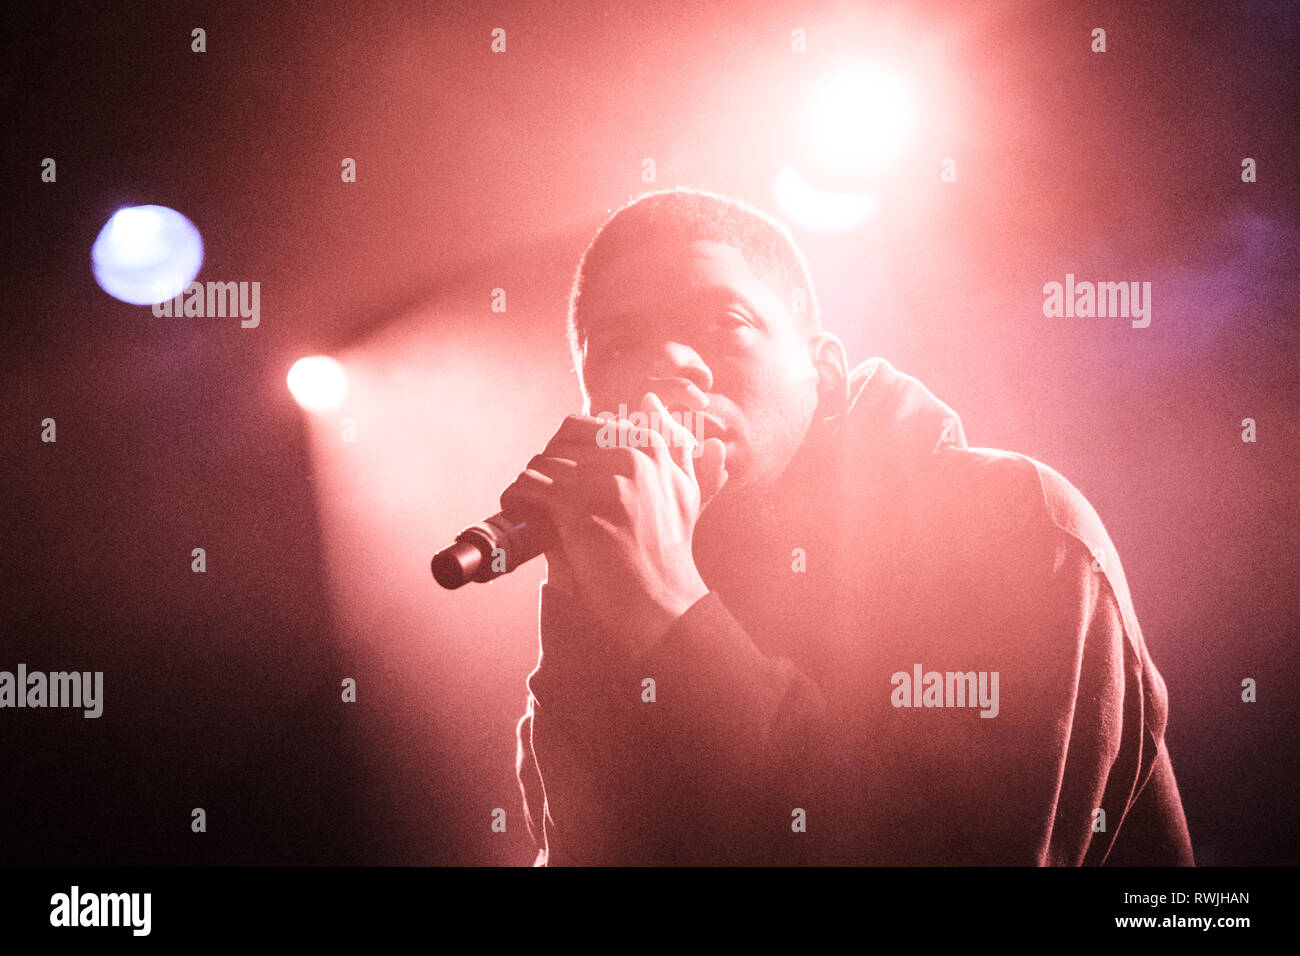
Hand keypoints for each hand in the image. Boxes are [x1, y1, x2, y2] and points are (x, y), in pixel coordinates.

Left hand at [499, 391, 727, 653]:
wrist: (663, 604)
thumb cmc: (669, 552)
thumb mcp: (684, 491)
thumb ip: (672, 444)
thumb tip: (650, 400)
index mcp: (651, 446)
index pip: (583, 426)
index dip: (564, 453)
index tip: (561, 481)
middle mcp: (631, 455)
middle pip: (557, 443)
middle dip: (545, 469)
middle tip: (541, 497)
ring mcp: (605, 479)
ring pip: (541, 464)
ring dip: (528, 488)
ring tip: (529, 510)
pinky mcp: (580, 506)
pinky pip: (529, 487)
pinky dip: (516, 501)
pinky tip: (520, 516)